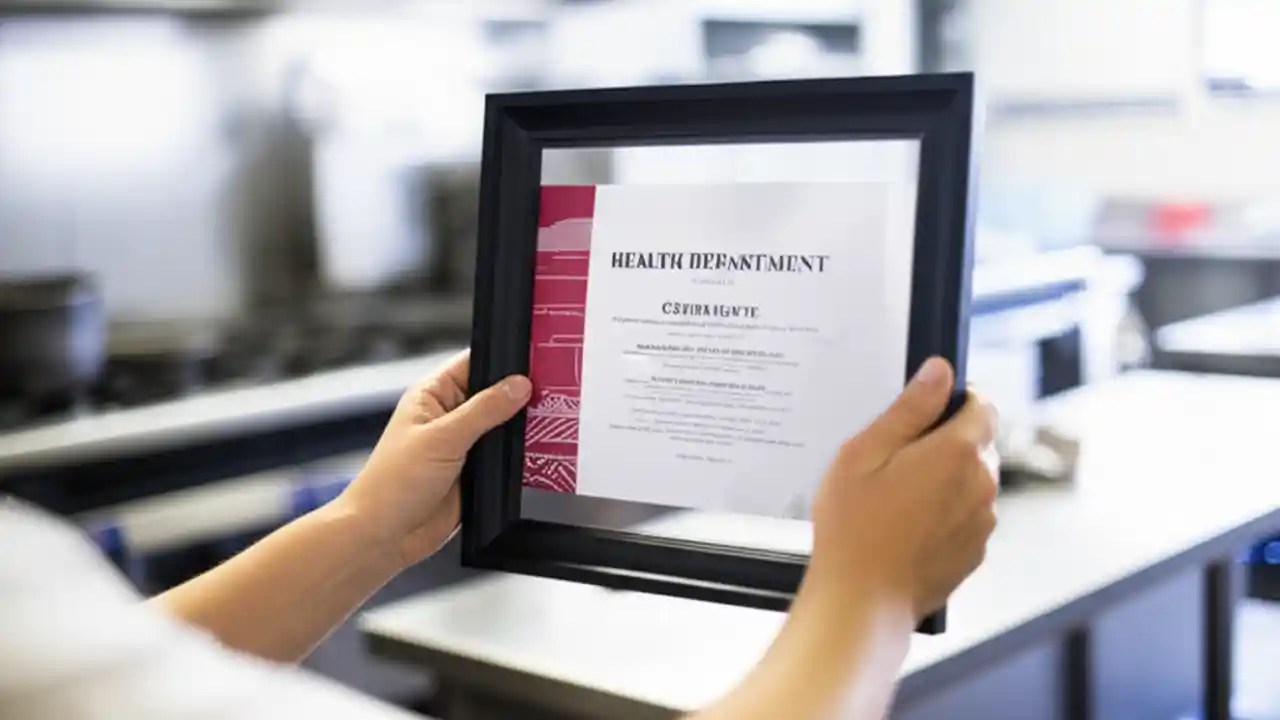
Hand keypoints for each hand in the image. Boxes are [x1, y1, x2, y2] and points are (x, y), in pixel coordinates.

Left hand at [336, 351, 530, 569]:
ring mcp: (462, 446)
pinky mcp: (474, 473)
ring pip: (502, 428)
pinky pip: (503, 458)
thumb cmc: (392, 484)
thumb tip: (518, 386)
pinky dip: (518, 457)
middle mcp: (449, 417)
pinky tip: (538, 452)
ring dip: (519, 429)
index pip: (474, 364)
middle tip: (550, 394)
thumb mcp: (443, 438)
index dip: (502, 362)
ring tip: (549, 422)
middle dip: (519, 396)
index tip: (533, 363)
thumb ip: (484, 410)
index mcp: (433, 395)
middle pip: (494, 395)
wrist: (384, 536)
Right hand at [805, 357, 998, 620]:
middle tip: (895, 460)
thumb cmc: (854, 526)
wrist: (862, 600)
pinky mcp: (975, 551)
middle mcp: (982, 484)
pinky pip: (966, 517)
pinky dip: (944, 514)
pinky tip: (905, 526)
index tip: (928, 410)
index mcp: (958, 451)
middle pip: (978, 444)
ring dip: (945, 480)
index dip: (958, 400)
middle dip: (946, 442)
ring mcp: (982, 522)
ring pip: (972, 482)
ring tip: (895, 499)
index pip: (984, 405)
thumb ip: (909, 408)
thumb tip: (940, 370)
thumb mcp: (866, 453)